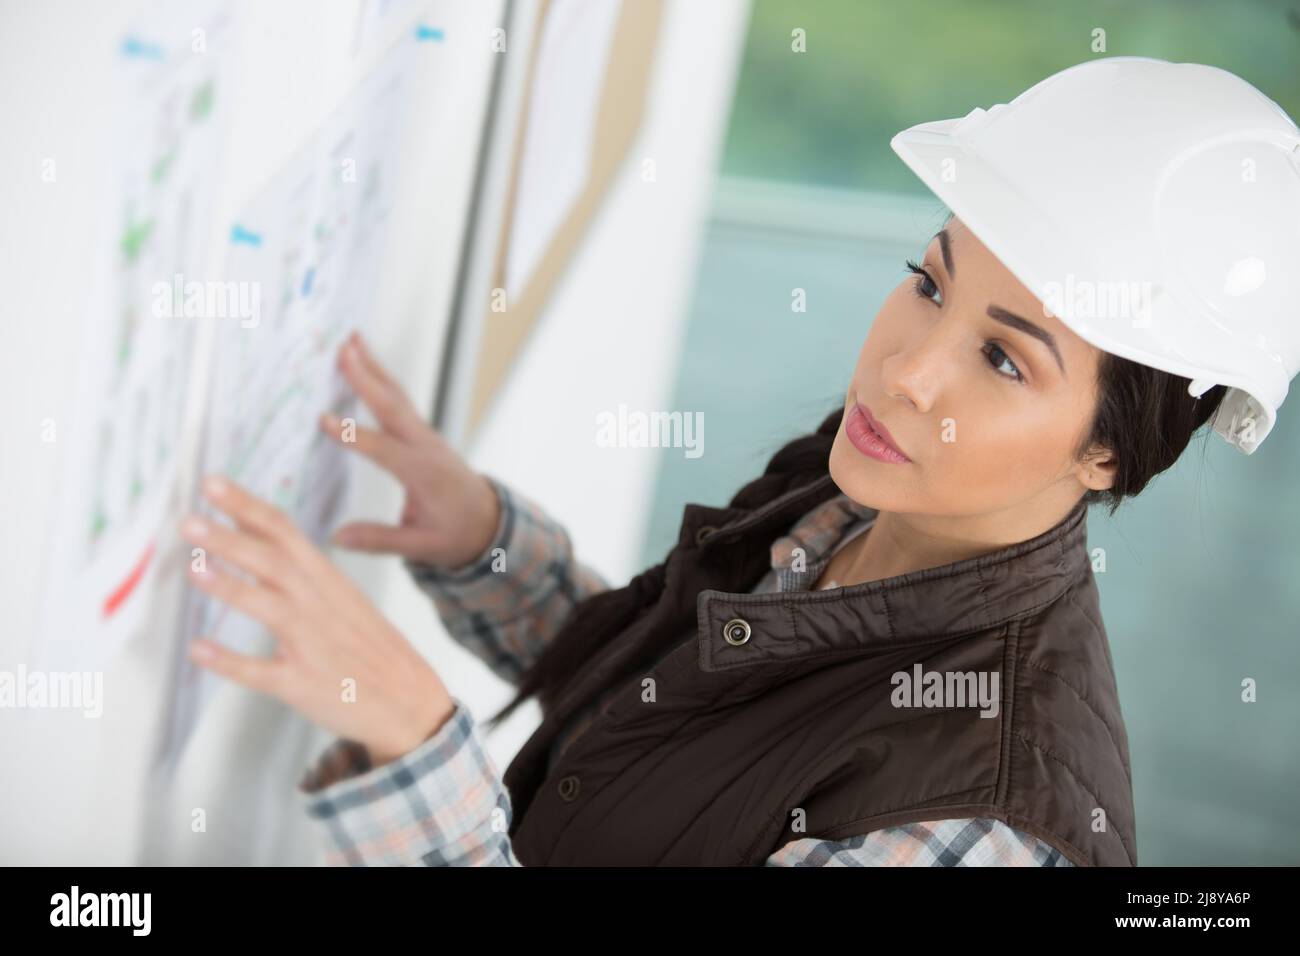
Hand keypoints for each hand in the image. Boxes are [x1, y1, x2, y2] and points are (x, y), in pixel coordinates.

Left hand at [180, 474, 455, 765]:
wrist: (410, 701)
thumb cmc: (369, 646)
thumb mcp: (341, 596)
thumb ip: (297, 569)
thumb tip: (250, 534)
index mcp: (327, 579)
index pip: (284, 532)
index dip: (247, 506)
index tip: (212, 482)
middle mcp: (319, 605)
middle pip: (274, 562)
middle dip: (231, 539)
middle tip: (189, 519)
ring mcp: (312, 645)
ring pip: (270, 608)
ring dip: (231, 587)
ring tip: (192, 568)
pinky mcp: (303, 684)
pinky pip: (263, 672)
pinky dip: (231, 662)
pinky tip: (199, 650)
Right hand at [320, 331, 499, 569]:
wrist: (487, 522)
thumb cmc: (455, 535)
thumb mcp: (422, 547)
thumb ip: (380, 540)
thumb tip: (337, 538)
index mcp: (424, 475)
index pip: (384, 451)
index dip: (354, 436)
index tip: (323, 419)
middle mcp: (426, 448)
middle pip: (393, 408)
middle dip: (368, 379)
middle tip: (344, 351)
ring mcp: (426, 436)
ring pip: (397, 396)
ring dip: (374, 367)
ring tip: (352, 339)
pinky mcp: (422, 432)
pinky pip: (399, 400)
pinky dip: (380, 378)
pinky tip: (364, 361)